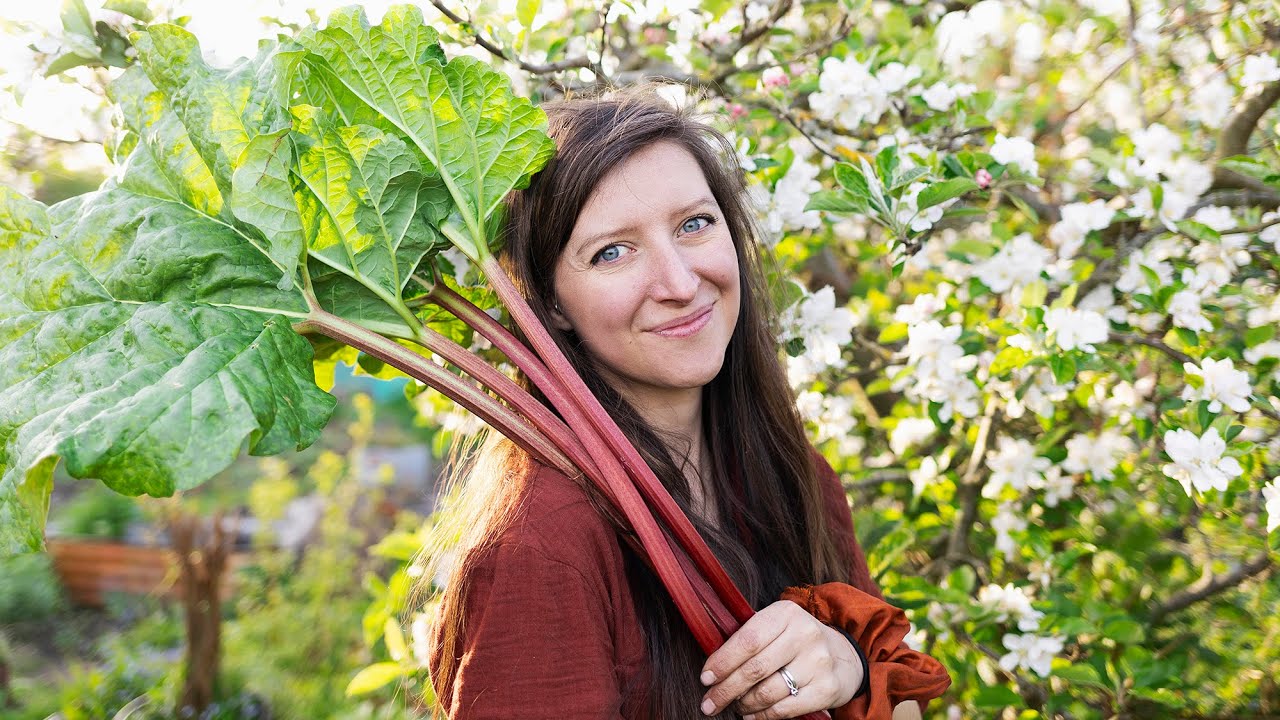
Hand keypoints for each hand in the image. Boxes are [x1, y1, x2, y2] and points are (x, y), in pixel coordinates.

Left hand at [699, 600, 864, 719]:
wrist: (843, 655)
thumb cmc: (795, 641)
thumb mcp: (776, 626)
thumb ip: (748, 637)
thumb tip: (712, 666)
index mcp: (786, 613)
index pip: (747, 640)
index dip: (722, 661)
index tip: (705, 678)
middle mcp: (804, 634)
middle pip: (755, 668)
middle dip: (726, 690)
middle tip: (709, 703)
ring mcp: (818, 662)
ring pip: (768, 692)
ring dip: (743, 704)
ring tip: (734, 706)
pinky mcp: (827, 689)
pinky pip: (784, 709)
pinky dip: (762, 716)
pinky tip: (750, 714)